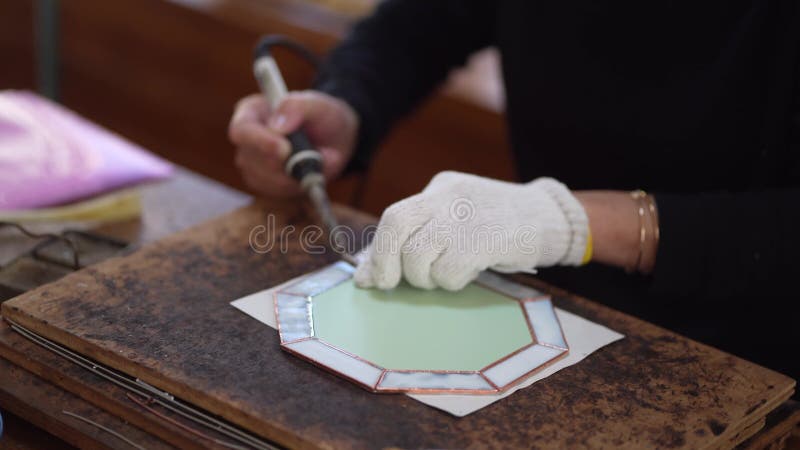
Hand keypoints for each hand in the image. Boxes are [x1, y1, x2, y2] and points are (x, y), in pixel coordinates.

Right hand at [228, 90, 357, 196]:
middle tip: (311, 159)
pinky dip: (295, 185)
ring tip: (314, 160)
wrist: (333, 140)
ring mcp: (250, 162)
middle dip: (281, 165)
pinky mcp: (261, 182)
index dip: (260, 142)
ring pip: (263, 179)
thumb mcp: (318, 105)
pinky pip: (274, 191)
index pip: (242, 130)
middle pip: (250, 159)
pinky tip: (306, 171)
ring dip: (292, 176)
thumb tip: (277, 126)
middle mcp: (246, 138)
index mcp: (252, 111)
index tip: (285, 150)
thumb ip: (297, 107)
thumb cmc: (322, 117)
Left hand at [355, 171, 589, 290]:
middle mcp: (447, 197)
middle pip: (395, 226)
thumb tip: (371, 273)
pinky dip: (451, 282)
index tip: (369, 278)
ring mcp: (465, 217)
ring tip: (445, 275)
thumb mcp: (458, 218)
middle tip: (390, 285)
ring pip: (418, 255)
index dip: (377, 251)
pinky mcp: (484, 240)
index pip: (394, 216)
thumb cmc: (500, 224)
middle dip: (386, 263)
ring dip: (425, 278)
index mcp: (440, 189)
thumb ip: (419, 237)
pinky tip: (467, 273)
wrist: (551, 216)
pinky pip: (448, 272)